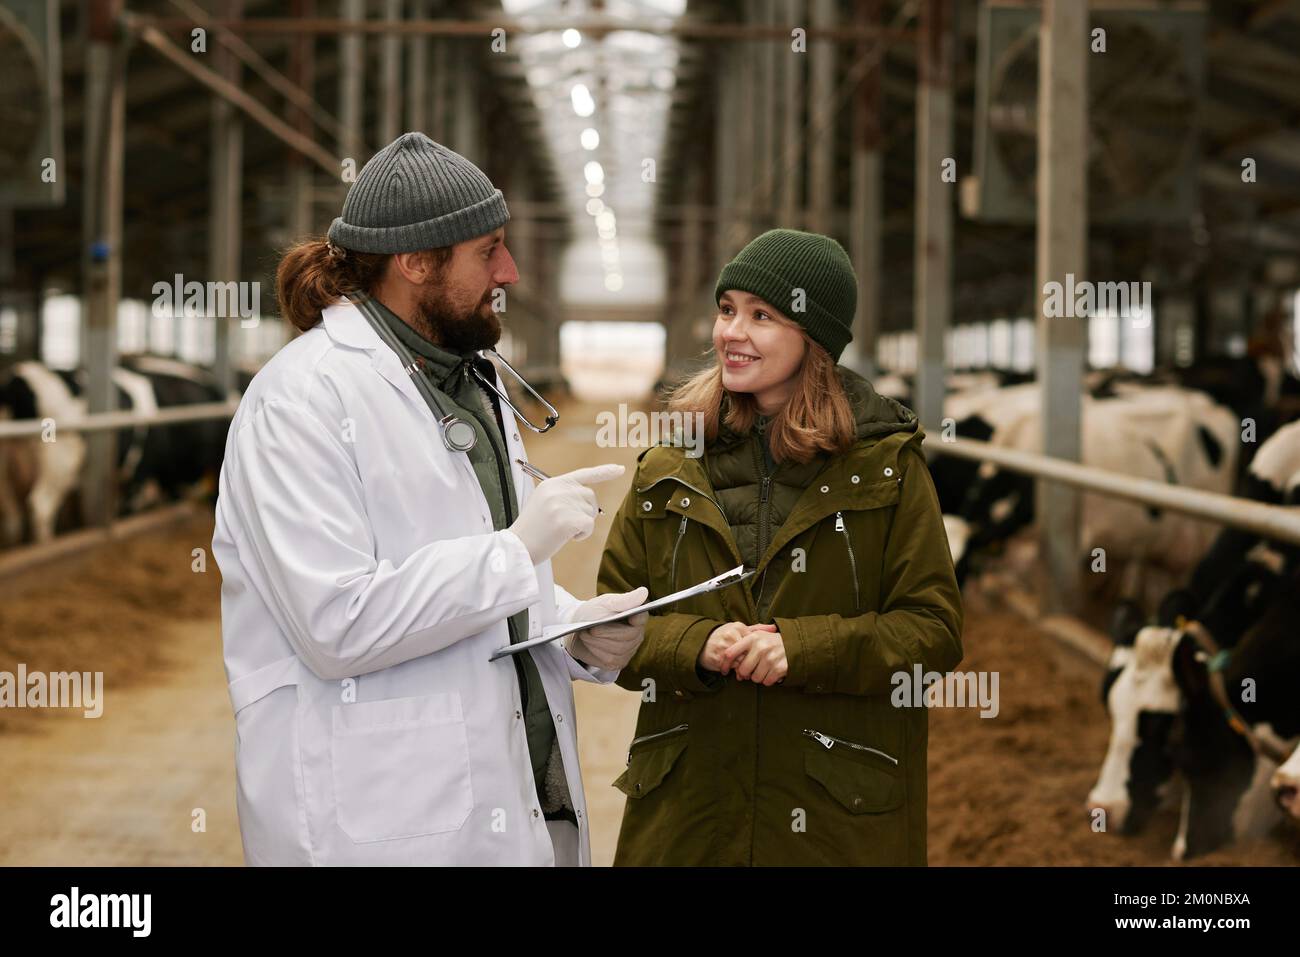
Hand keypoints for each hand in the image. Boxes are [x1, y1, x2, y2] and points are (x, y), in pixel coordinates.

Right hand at [508, 464, 622, 564]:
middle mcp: (558, 489)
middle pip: (591, 496)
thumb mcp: (544, 502)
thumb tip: (589, 499)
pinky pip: (589, 526)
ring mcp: (562, 503)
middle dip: (586, 511)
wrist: (517, 547)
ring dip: (582, 525)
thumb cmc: (532, 530)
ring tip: (560, 530)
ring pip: (591, 512)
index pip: (583, 473)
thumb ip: (564, 495)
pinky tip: (566, 537)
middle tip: (566, 523)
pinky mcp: (567, 519)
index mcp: (552, 483)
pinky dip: (582, 535)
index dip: (604, 471)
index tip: (621, 469)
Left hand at [564, 587, 648, 670]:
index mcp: (636, 616)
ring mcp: (629, 650)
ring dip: (598, 642)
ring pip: (618, 650)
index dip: (637, 618)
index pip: (642, 618)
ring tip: (586, 634)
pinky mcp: (619, 662)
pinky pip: (610, 660)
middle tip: (591, 628)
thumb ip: (624, 600)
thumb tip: (644, 592)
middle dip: (606, 632)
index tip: (630, 616)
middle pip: (628, 637)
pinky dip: (596, 651)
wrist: (577, 630)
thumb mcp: (605, 603)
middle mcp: (636, 634)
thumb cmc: (593, 613)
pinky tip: (590, 644)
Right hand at [697, 621, 775, 672]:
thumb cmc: (724, 636)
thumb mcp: (739, 629)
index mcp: (738, 627)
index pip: (754, 642)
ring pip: (740, 661)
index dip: (757, 652)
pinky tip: (734, 672)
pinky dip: (734, 671)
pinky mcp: (718, 657)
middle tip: (754, 668)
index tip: (759, 658)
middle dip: (751, 662)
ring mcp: (723, 646)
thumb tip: (774, 627)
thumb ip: (757, 629)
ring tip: (745, 673)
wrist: (702, 643)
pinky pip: (731, 668)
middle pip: (748, 653)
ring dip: (743, 669)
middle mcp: (731, 635)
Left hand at [720, 627, 786, 685]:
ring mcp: (770, 658)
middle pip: (742, 670)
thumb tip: (724, 656)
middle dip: (745, 673)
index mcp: (752, 638)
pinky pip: (766, 682)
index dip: (725, 664)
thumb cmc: (770, 641)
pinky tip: (772, 672)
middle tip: (751, 670)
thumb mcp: (757, 635)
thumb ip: (741, 641)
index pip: (730, 653)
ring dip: (758, 677)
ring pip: (754, 678)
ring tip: (764, 668)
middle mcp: (761, 647)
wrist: (795, 644)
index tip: (724, 671)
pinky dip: (768, 680)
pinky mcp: (780, 668)